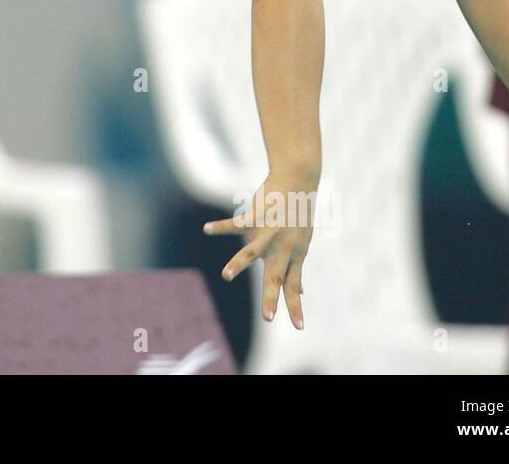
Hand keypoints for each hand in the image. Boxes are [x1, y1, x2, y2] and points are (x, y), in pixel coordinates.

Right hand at [203, 173, 315, 328]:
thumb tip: (301, 292)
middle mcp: (282, 247)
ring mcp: (269, 232)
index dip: (296, 307)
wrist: (298, 181)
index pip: (294, 285)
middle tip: (268, 319)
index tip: (300, 328)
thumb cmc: (299, 215)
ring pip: (252, 252)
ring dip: (238, 264)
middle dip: (271, 297)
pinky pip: (235, 224)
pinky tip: (207, 230)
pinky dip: (220, 227)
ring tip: (225, 276)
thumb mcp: (302, 244)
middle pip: (276, 276)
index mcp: (293, 255)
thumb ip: (295, 269)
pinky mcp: (256, 217)